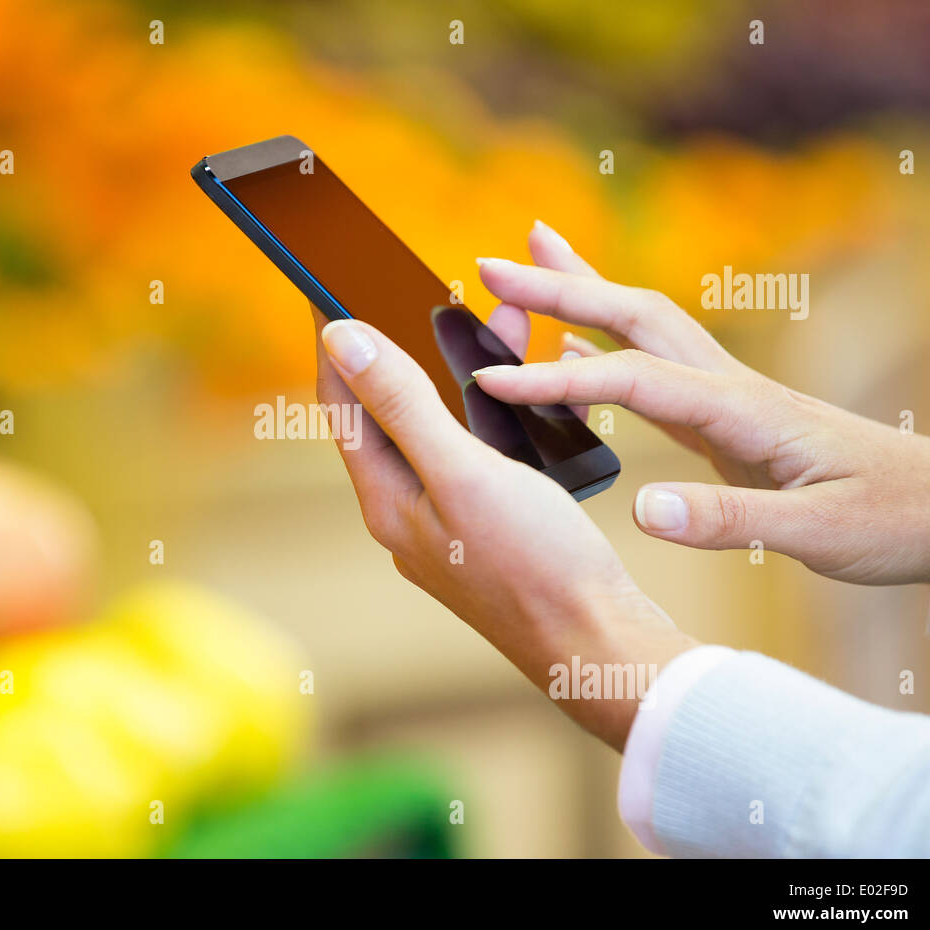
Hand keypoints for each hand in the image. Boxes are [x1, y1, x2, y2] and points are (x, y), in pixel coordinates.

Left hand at [311, 304, 694, 748]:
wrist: (600, 644)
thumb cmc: (535, 563)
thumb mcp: (463, 471)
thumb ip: (402, 404)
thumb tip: (341, 338)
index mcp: (387, 499)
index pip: (342, 404)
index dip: (334, 342)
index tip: (328, 285)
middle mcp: (407, 513)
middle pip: (390, 414)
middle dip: (407, 347)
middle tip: (420, 292)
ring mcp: (447, 524)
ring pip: (442, 430)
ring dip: (459, 374)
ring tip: (493, 324)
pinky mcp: (487, 529)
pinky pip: (478, 454)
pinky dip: (495, 412)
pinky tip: (527, 395)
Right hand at [473, 221, 929, 586]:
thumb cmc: (894, 520)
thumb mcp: (819, 533)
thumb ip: (730, 520)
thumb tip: (641, 510)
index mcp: (744, 411)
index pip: (631, 378)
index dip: (553, 378)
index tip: (488, 380)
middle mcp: (732, 388)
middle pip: (633, 315)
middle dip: (560, 286)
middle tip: (492, 261)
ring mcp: (731, 397)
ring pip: (644, 326)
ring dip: (582, 292)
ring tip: (529, 263)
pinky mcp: (732, 417)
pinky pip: (653, 367)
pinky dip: (603, 346)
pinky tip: (575, 355)